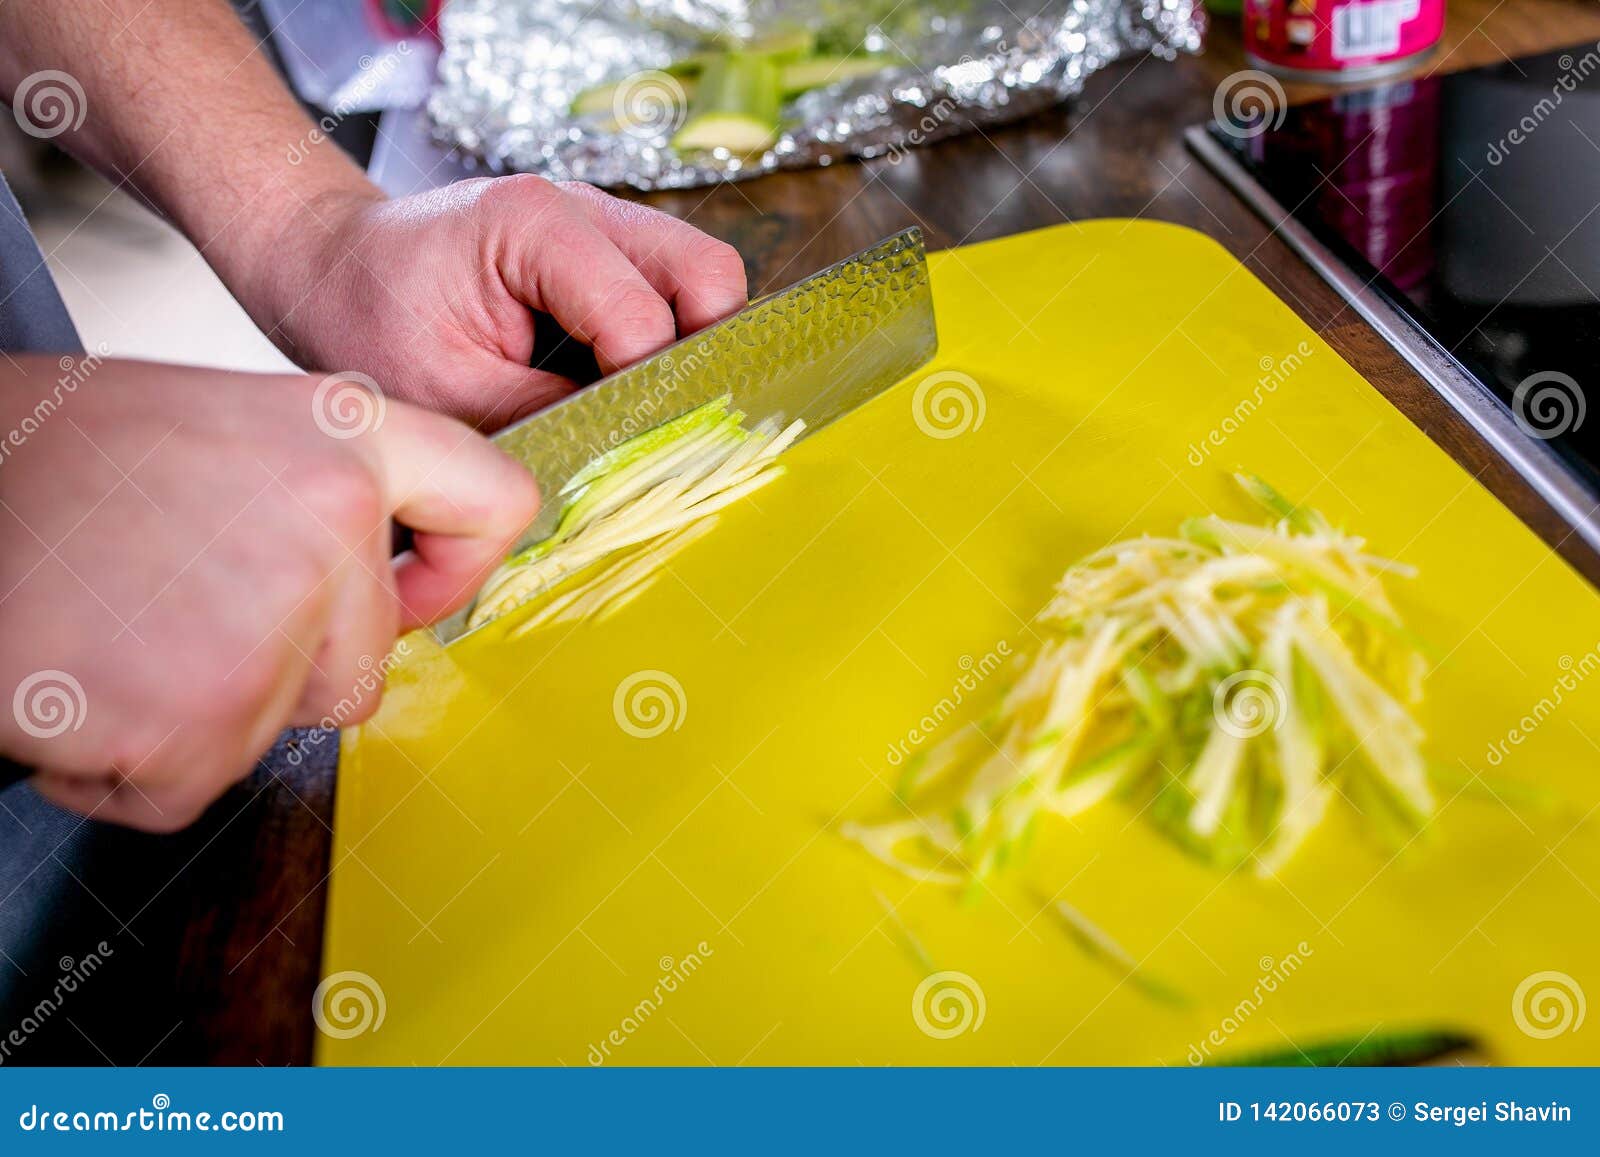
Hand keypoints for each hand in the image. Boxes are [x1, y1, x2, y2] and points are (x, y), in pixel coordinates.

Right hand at [0, 356, 537, 829]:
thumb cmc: (41, 460)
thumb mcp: (217, 426)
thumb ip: (314, 491)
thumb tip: (374, 570)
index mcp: (342, 433)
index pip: (491, 503)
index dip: (459, 569)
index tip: (418, 596)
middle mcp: (331, 517)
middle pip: (366, 663)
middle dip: (277, 670)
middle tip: (166, 607)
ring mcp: (275, 617)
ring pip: (278, 727)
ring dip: (198, 714)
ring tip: (113, 630)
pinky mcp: (206, 711)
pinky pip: (194, 784)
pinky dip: (128, 766)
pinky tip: (77, 685)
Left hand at [256, 176, 749, 429]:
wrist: (331, 267)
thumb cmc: (368, 316)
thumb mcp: (444, 392)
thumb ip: (545, 416)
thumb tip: (627, 448)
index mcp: (535, 224)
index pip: (643, 319)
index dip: (641, 393)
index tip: (609, 438)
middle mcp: (585, 206)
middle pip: (708, 275)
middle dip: (696, 355)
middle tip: (646, 416)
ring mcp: (605, 222)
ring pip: (704, 280)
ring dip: (683, 346)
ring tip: (624, 398)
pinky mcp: (608, 249)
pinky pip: (674, 292)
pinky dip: (662, 341)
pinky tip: (609, 379)